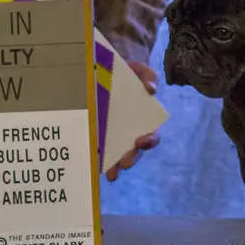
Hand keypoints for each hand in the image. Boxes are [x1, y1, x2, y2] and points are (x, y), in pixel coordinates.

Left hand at [104, 60, 160, 181]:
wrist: (108, 71)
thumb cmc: (128, 74)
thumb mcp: (140, 71)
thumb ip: (149, 77)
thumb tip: (151, 89)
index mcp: (144, 121)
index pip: (151, 136)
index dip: (149, 141)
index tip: (141, 141)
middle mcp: (131, 132)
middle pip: (134, 152)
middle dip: (130, 158)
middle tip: (124, 162)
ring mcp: (115, 135)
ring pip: (118, 156)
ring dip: (115, 166)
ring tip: (111, 173)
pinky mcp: (99, 135)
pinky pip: (100, 149)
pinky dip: (98, 158)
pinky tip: (93, 164)